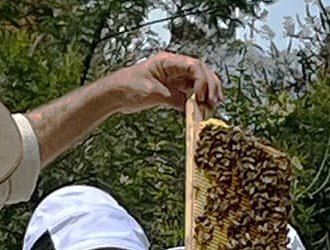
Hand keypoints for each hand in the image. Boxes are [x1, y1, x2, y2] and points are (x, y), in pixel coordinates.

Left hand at [105, 52, 222, 112]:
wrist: (115, 94)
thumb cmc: (127, 87)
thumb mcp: (151, 93)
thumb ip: (172, 98)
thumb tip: (189, 105)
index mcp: (168, 61)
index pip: (194, 66)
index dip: (202, 80)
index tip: (201, 96)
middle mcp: (174, 68)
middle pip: (201, 72)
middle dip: (211, 85)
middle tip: (214, 101)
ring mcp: (175, 78)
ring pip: (199, 82)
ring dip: (208, 92)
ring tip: (213, 105)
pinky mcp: (173, 90)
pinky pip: (191, 93)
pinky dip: (199, 100)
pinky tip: (204, 108)